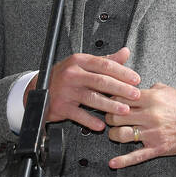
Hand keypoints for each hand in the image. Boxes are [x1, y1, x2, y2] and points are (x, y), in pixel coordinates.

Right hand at [25, 47, 140, 129]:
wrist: (39, 88)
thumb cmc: (66, 75)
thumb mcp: (84, 63)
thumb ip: (106, 60)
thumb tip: (125, 52)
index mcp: (80, 61)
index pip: (105, 65)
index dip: (123, 73)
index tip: (136, 79)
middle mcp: (72, 74)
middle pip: (101, 81)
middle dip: (121, 89)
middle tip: (135, 95)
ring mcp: (66, 91)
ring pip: (92, 98)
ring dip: (110, 105)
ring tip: (124, 110)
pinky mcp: (60, 106)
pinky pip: (78, 115)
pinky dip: (90, 120)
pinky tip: (101, 124)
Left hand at [106, 83, 175, 168]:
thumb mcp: (168, 90)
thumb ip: (150, 89)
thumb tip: (135, 89)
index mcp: (152, 98)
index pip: (122, 98)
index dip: (112, 100)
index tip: (110, 102)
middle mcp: (150, 115)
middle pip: (117, 116)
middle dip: (110, 117)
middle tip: (110, 118)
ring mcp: (153, 132)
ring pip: (121, 134)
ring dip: (114, 134)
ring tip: (115, 133)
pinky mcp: (157, 147)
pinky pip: (136, 156)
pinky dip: (122, 161)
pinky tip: (112, 163)